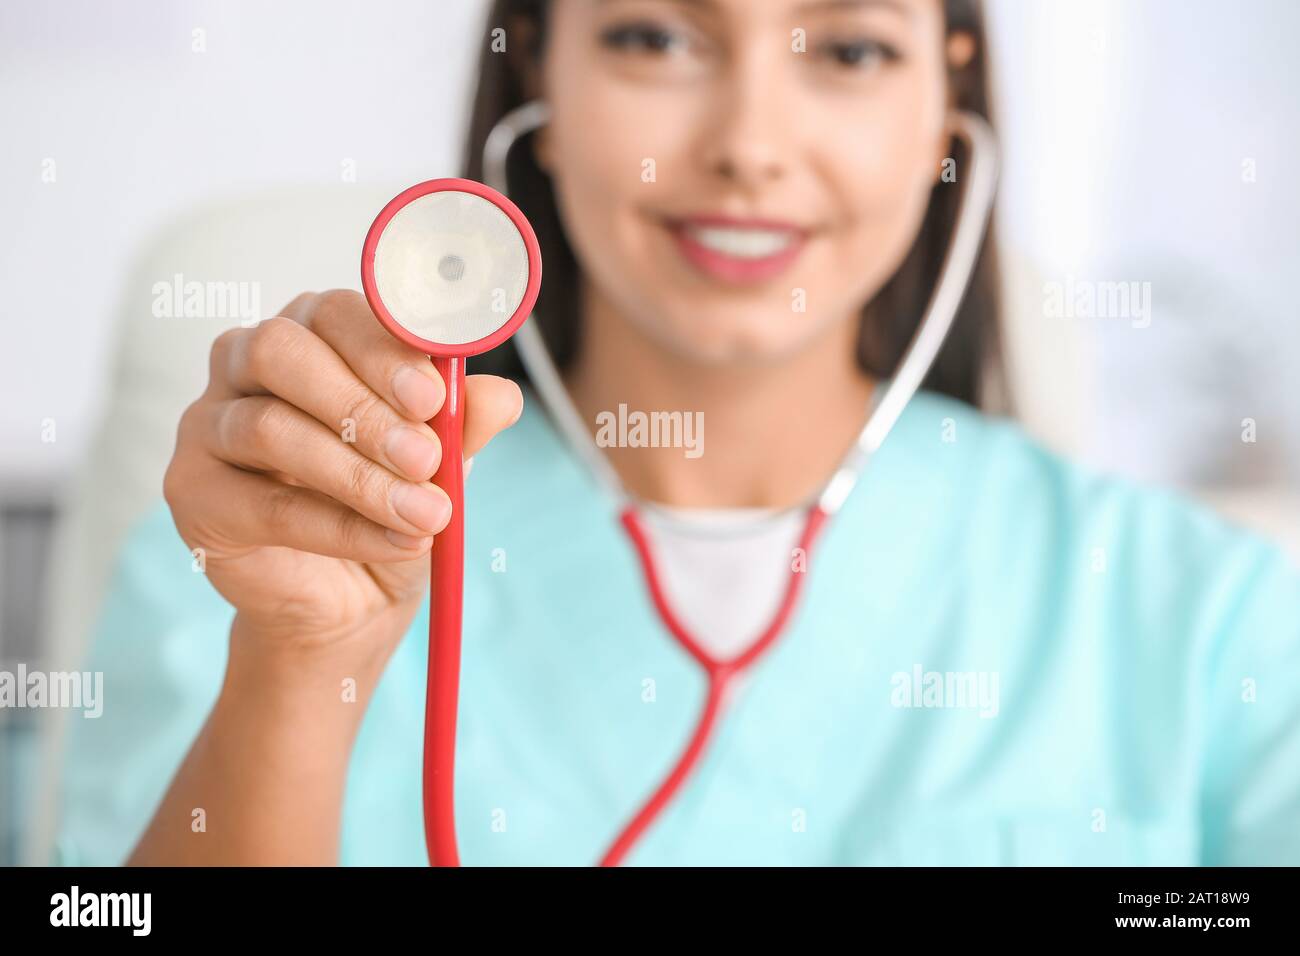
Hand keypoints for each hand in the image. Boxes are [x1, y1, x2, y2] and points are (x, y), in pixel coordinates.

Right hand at [164, 289, 522, 667]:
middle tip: (426, 458)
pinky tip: (399, 543)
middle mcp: (246, 364)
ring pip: (268, 427)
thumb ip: (462, 425)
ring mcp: (207, 425)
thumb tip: (503, 395)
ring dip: (359, 476)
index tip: (433, 398)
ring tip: (426, 514)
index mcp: (311, 334)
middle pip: (282, 350)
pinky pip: (265, 504)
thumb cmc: (388, 509)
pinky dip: (341, 528)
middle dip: (362, 406)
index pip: (334, 310)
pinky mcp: (192, 493)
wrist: (349, 603)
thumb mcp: (440, 465)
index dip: (383, 348)